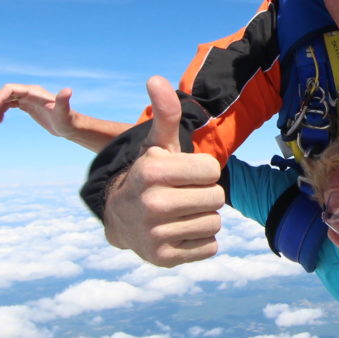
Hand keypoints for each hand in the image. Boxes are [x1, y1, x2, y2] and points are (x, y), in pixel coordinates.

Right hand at [0, 83, 77, 138]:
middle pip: (3, 93)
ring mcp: (27, 98)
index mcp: (34, 92)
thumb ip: (63, 101)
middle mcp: (29, 92)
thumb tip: (67, 91)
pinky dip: (0, 111)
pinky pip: (9, 105)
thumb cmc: (68, 120)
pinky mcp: (27, 105)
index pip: (10, 90)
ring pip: (4, 99)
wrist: (72, 126)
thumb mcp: (64, 113)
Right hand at [101, 76, 223, 266]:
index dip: (203, 170)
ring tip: (182, 212)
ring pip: (215, 223)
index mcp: (151, 172)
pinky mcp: (164, 258)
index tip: (184, 173)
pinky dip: (202, 240)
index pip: (211, 170)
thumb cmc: (149, 175)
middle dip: (206, 194)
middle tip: (184, 194)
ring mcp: (156, 235)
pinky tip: (181, 231)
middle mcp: (152, 204)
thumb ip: (165, 114)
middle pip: (216, 198)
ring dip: (205, 217)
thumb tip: (156, 78)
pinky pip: (210, 247)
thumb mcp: (156, 145)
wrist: (121, 218)